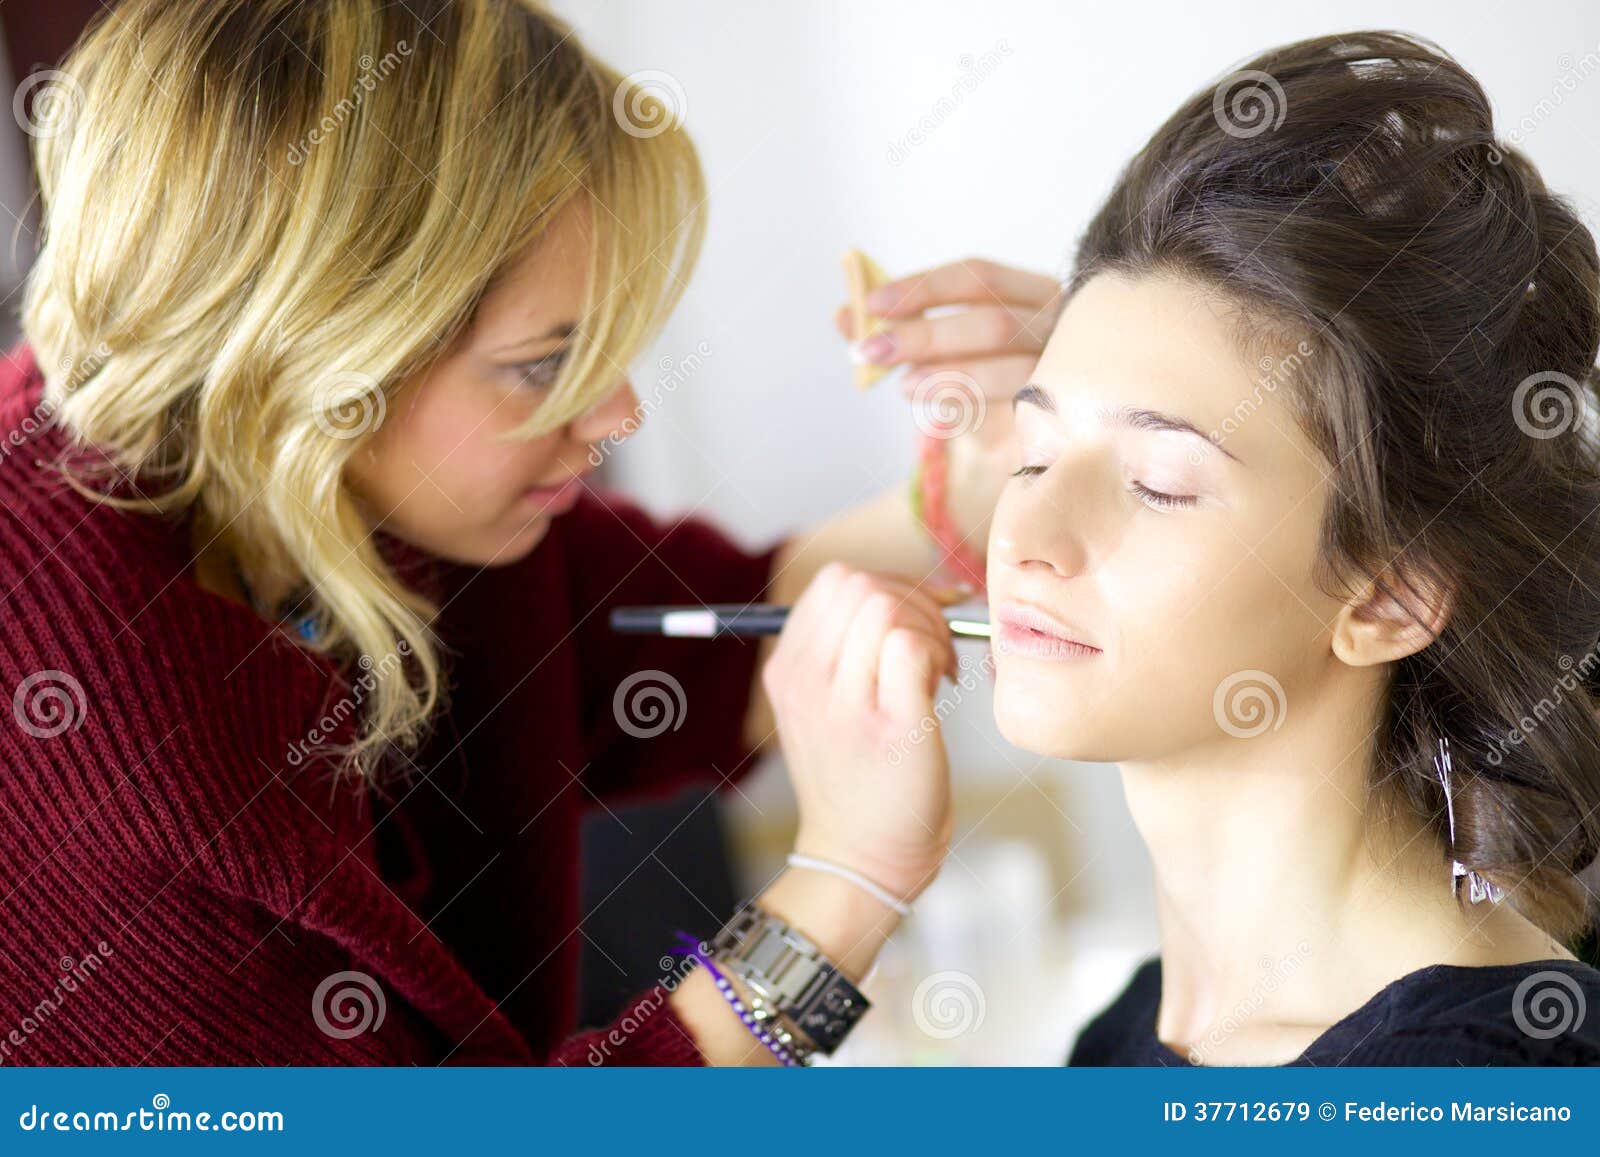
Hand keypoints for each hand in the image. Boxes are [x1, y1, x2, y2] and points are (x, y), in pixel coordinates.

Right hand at [762, 563, 958, 903]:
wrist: (863, 858)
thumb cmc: (860, 780)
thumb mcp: (823, 708)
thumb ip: (843, 650)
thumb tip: (903, 591)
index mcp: (788, 669)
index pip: (834, 581)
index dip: (886, 585)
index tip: (913, 619)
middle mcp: (806, 681)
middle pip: (862, 585)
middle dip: (913, 600)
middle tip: (932, 644)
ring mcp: (844, 703)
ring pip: (888, 607)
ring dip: (930, 627)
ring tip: (939, 668)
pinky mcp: (891, 725)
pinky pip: (912, 647)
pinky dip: (939, 653)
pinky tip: (943, 685)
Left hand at [836, 256, 1060, 542]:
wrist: (1018, 438)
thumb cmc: (978, 377)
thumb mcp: (936, 348)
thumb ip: (895, 326)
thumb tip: (844, 316)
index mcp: (1031, 291)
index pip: (977, 275)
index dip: (923, 287)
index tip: (872, 305)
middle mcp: (1060, 324)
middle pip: (991, 322)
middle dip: (924, 336)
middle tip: (870, 351)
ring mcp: (1067, 370)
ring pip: (1009, 365)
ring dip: (946, 375)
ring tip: (903, 387)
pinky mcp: (1062, 415)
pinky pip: (1015, 408)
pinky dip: (970, 407)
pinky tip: (936, 411)